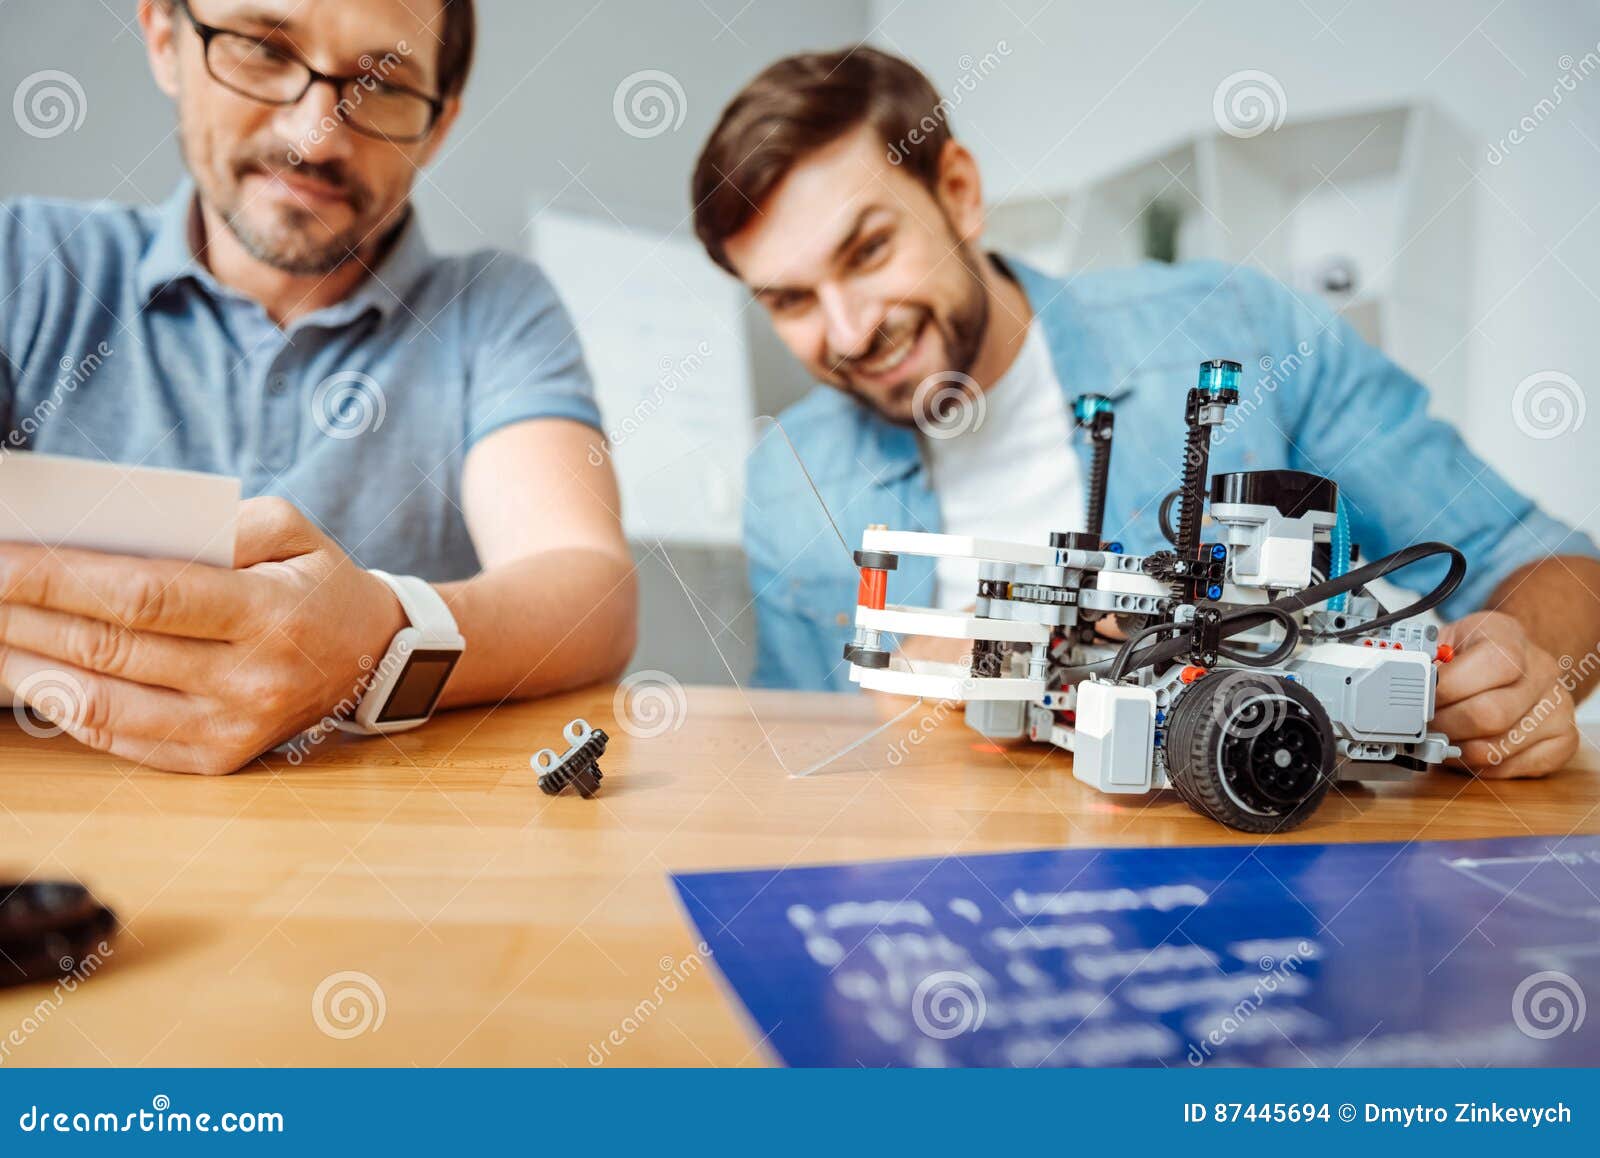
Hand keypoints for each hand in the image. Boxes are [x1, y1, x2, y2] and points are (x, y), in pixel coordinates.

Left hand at [0, 498, 405, 774]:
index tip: (0, 557)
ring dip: (27, 665)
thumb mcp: (291, 529)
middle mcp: (250, 681)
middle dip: (26, 615)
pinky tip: (29, 674)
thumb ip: (220, 523)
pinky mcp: (217, 760)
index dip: (60, 578)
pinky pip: (119, 738)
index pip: (145, 596)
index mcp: (270, 614)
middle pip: (110, 648)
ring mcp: (232, 730)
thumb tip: (126, 536)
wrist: (376, 658)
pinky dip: (62, 707)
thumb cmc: (319, 583)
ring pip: (100, 703)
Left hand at [1433, 610, 1579, 778]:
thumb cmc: (1472, 655)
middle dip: (1445, 726)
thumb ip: (1425, 661)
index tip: (1421, 699)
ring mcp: (1557, 706)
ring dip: (1458, 750)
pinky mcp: (1564, 740)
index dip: (1447, 688)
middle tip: (1427, 726)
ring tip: (1444, 738)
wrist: (1513, 663)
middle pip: (1490, 714)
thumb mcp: (1444, 641)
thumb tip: (1400, 685)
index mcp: (1509, 637)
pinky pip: (1513, 768)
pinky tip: (1469, 748)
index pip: (1489, 665)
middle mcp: (1541, 670)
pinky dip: (1480, 767)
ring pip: (1497, 748)